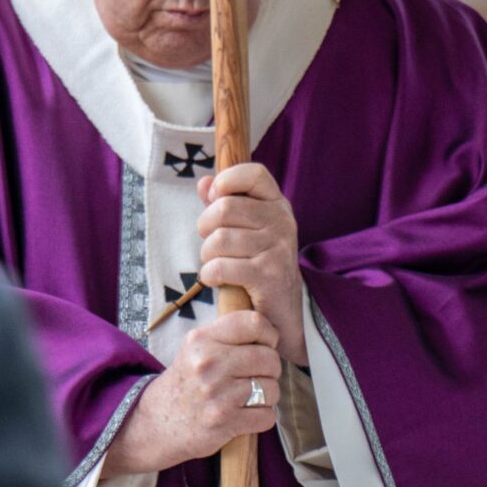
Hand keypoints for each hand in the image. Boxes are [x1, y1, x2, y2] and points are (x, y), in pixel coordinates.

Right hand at [100, 309, 281, 475]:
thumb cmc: (187, 383)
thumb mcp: (196, 348)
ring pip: (271, 388)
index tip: (266, 345)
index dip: (269, 335)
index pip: (254, 323)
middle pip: (269, 358)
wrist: (157, 423)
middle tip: (258, 376)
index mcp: (202, 339)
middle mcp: (208, 363)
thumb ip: (227, 335)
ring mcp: (217, 394)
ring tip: (250, 397)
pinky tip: (247, 415)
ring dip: (267, 396)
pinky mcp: (224, 421)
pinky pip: (267, 416)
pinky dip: (262, 417)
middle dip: (271, 370)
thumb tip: (269, 330)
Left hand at [195, 162, 306, 368]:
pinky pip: (220, 267)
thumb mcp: (246, 231)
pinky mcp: (268, 275)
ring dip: (207, 256)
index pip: (254, 174)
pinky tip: (217, 280)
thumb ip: (224, 204)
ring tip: (215, 264)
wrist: (282, 312)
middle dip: (205, 227)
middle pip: (225, 208)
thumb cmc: (257, 266)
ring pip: (219, 240)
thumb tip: (204, 182)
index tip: (216, 197)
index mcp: (277, 205)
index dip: (227, 180)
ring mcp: (278, 248)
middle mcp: (282, 222)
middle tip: (210, 243)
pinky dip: (210, 275)